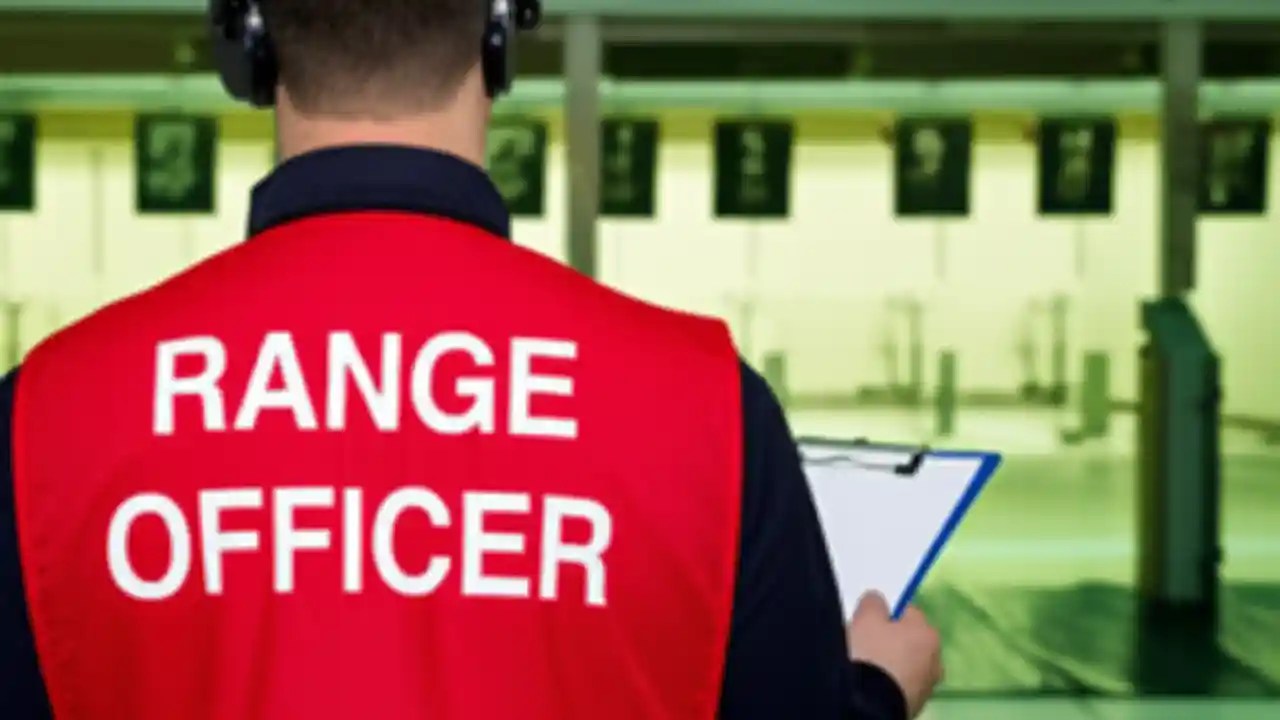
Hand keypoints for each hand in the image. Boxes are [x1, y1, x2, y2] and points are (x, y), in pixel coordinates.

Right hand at [846, 593, 942, 718]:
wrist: (871, 704)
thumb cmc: (871, 654)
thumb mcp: (865, 619)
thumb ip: (873, 604)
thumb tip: (878, 601)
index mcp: (927, 632)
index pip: (907, 612)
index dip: (886, 614)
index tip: (868, 621)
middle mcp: (935, 658)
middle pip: (909, 640)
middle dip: (891, 640)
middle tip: (865, 643)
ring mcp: (927, 685)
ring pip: (906, 665)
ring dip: (891, 664)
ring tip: (867, 667)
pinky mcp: (916, 704)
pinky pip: (900, 684)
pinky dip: (889, 682)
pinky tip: (872, 684)